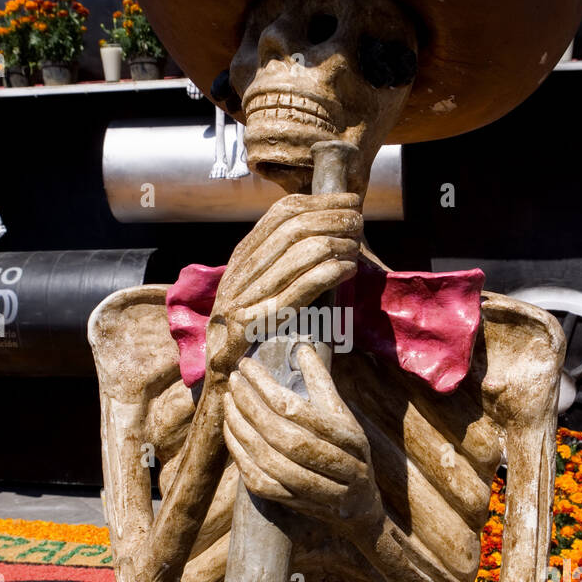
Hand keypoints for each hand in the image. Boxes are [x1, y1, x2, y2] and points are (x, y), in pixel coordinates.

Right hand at [206, 192, 361, 380]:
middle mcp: (240, 273)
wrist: (222, 380)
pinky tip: (347, 269)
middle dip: (332, 218)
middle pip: (293, 228)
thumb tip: (323, 234)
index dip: (320, 202)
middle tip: (359, 222)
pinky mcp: (254, 324)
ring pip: (298, 254)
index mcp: (242, 259)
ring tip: (355, 247)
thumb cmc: (250, 337)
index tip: (349, 200)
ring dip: (335, 245)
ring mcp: (245, 298)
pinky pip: (299, 290)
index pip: (281, 213)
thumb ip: (280, 265)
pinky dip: (329, 274)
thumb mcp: (258, 291)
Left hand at [223, 341, 382, 530]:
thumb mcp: (342, 415)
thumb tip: (302, 347)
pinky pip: (260, 481)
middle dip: (251, 406)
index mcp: (350, 438)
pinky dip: (241, 456)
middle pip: (283, 436)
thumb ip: (322, 383)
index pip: (298, 410)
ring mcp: (316, 490)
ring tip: (227, 402)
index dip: (267, 387)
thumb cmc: (348, 450)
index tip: (246, 366)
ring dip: (242, 430)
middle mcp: (337, 466)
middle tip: (233, 382)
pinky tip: (231, 432)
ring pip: (270, 460)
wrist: (358, 504)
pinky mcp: (295, 504)